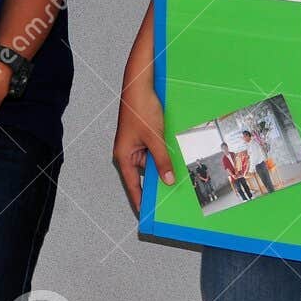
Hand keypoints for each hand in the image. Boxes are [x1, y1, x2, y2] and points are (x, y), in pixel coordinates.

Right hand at [113, 81, 174, 213]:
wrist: (140, 86)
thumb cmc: (140, 109)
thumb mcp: (155, 138)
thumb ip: (162, 160)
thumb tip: (168, 180)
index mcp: (124, 156)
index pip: (132, 185)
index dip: (139, 200)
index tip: (146, 215)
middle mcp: (128, 153)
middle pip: (143, 176)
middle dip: (156, 184)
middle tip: (169, 200)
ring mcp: (136, 146)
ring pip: (151, 164)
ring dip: (162, 168)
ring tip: (176, 180)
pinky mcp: (144, 138)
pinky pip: (154, 153)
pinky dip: (163, 157)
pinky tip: (175, 161)